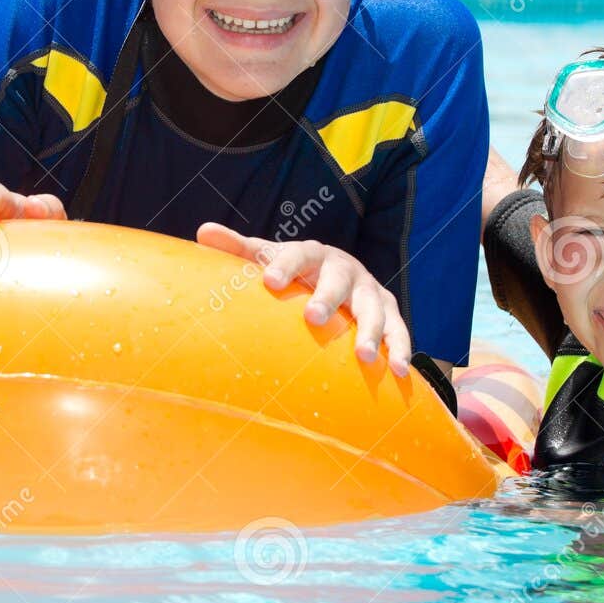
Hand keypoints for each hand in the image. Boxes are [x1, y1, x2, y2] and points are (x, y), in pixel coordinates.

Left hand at [196, 222, 410, 375]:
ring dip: (370, 331)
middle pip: (338, 280)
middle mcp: (344, 269)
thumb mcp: (271, 258)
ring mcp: (369, 291)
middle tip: (314, 318)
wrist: (340, 275)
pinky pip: (398, 330)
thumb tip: (203, 231)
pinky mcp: (389, 312)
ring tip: (362, 357)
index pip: (298, 254)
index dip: (284, 265)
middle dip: (328, 298)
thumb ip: (240, 249)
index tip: (269, 281)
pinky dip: (400, 349)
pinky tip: (398, 371)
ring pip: (372, 308)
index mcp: (313, 254)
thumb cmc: (296, 272)